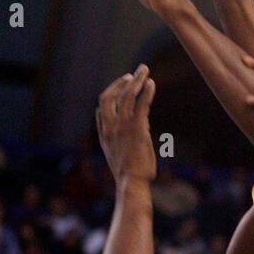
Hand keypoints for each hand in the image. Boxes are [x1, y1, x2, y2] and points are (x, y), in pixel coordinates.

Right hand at [96, 65, 157, 183]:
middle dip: (120, 82)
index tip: (122, 89)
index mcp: (104, 136)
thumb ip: (127, 139)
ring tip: (144, 69)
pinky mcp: (137, 128)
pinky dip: (146, 91)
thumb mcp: (122, 157)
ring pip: (126, 96)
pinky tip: (152, 83)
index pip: (101, 110)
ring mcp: (122, 127)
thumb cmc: (130, 176)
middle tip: (132, 74)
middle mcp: (110, 128)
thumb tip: (143, 126)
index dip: (111, 96)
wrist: (131, 184)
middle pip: (109, 97)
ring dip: (136, 80)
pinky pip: (141, 104)